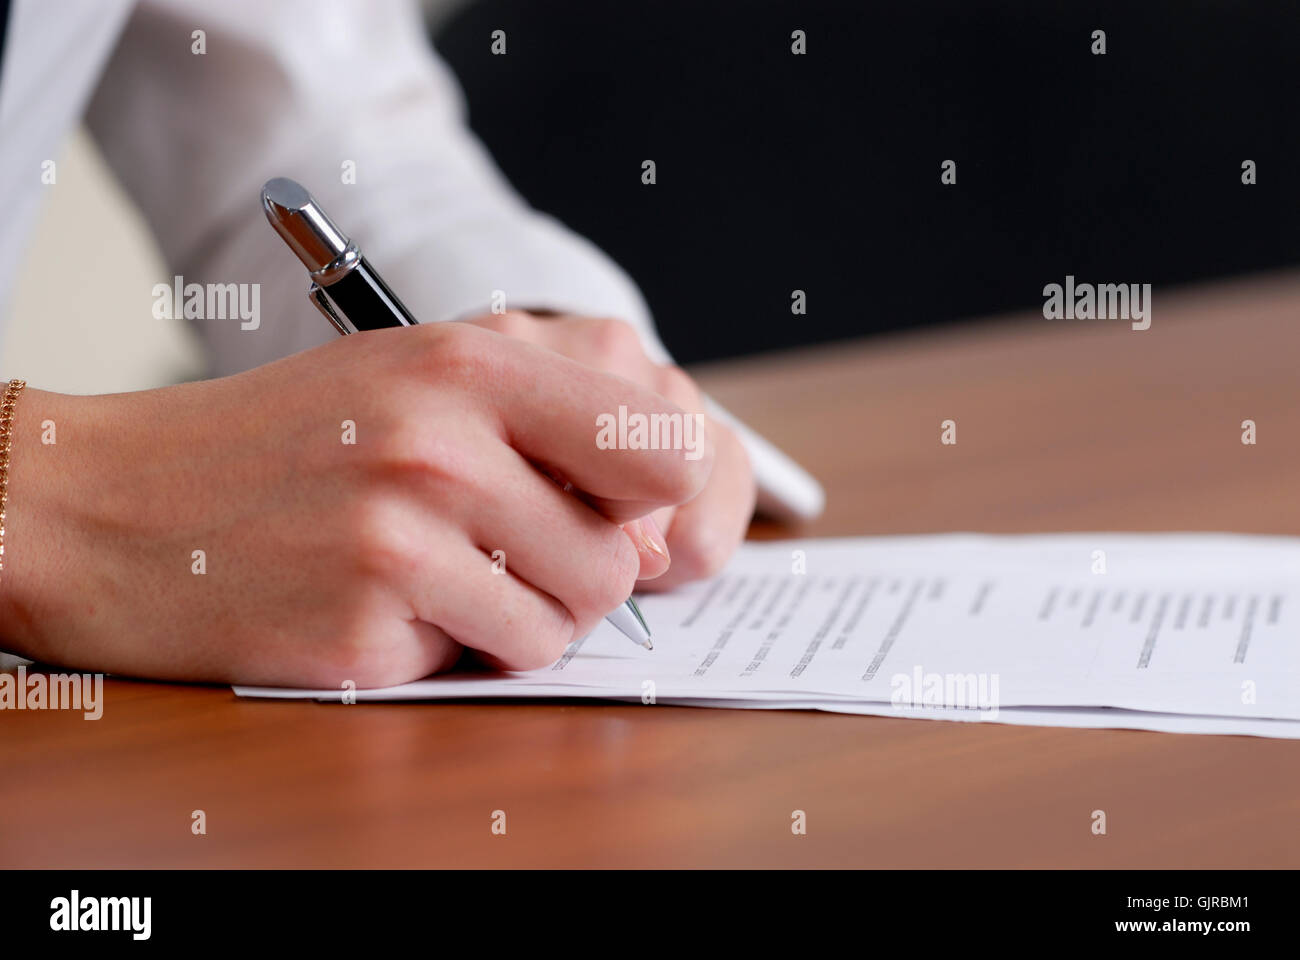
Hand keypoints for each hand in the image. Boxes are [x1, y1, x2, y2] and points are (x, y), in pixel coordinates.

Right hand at [0, 321, 710, 686]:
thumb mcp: (416, 374)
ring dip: (519, 617)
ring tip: (435, 575)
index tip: (619, 506)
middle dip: (578, 571)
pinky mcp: (363, 627)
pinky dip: (451, 647)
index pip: (664, 444)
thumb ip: (550, 415)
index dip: (659, 492)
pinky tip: (381, 604)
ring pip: (565, 622)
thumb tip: (666, 494)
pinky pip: (486, 662)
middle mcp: (444, 442)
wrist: (110, 500)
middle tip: (503, 550)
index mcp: (473, 360)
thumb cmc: (285, 439)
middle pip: (620, 555)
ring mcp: (401, 538)